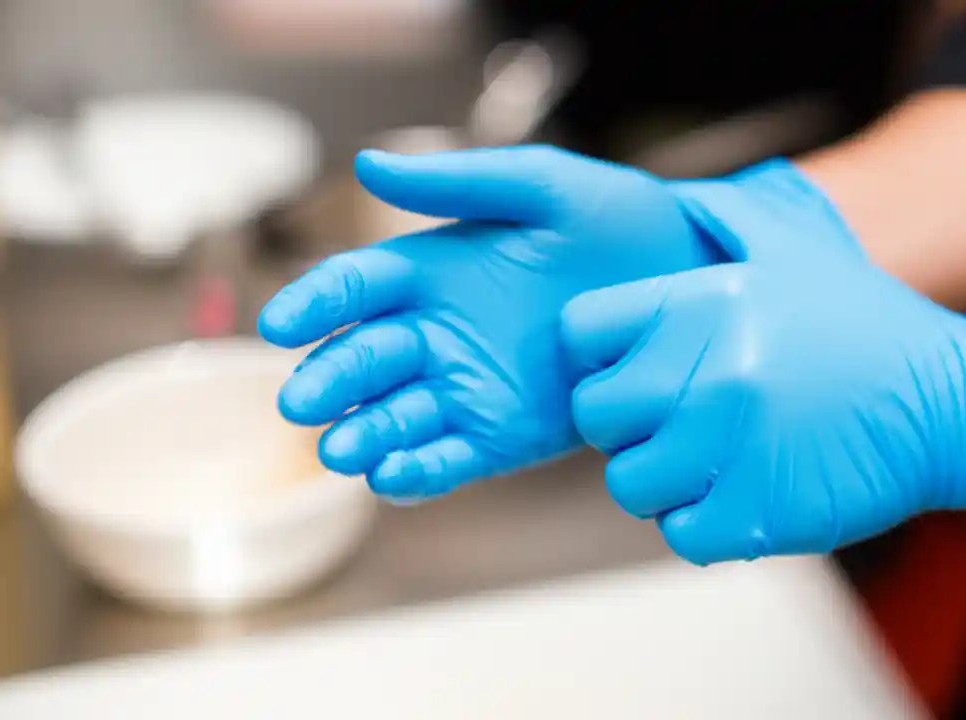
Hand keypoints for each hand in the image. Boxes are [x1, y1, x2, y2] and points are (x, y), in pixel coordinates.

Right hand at [258, 146, 717, 500]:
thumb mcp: (543, 188)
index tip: (281, 324)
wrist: (685, 282)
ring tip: (344, 453)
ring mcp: (465, 387)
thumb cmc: (615, 221)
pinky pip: (449, 457)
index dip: (315, 304)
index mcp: (431, 270)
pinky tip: (396, 476)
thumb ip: (459, 184)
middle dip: (329, 381)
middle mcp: (435, 332)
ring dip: (364, 435)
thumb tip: (366, 164)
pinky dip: (419, 470)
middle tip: (301, 403)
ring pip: (395, 417)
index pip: (354, 288)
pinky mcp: (502, 434)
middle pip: (362, 359)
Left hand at [560, 160, 965, 564]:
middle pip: (596, 414)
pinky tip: (741, 491)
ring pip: (629, 482)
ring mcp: (730, 451)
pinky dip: (701, 522)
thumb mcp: (801, 246)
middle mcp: (709, 375)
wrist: (950, 406)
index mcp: (705, 303)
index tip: (642, 362)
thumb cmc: (870, 328)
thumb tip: (669, 198)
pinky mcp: (755, 516)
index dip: (602, 352)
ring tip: (713, 457)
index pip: (581, 332)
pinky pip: (679, 532)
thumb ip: (726, 214)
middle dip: (627, 419)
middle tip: (680, 414)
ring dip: (662, 477)